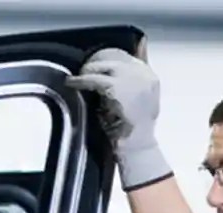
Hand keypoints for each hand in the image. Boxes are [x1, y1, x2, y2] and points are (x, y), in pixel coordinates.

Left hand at [65, 48, 171, 190]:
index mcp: (150, 76)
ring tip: (77, 77)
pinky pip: (93, 79)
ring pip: (103, 65)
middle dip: (97, 63)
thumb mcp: (138, 101)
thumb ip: (133, 81)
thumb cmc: (134, 128)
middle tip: (84, 70)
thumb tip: (128, 58)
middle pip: (115, 57)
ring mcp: (131, 79)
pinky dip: (80, 81)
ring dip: (87, 70)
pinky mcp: (116, 87)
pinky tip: (72, 83)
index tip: (97, 64)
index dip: (110, 58)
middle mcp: (143, 74)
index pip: (130, 55)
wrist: (137, 146)